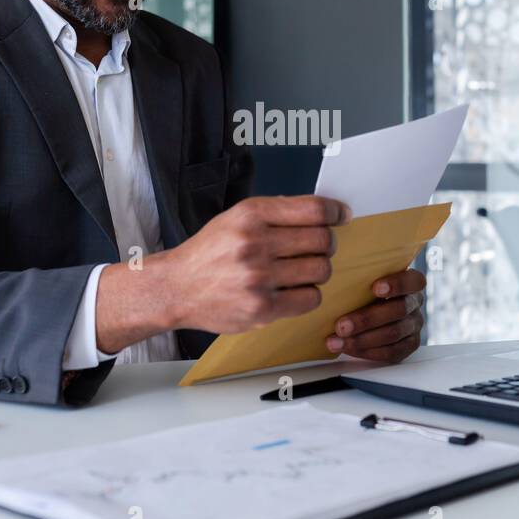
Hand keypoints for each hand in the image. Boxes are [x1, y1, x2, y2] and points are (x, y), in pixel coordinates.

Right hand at [160, 195, 348, 334]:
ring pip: (321, 270)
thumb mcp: (236, 218)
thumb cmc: (210, 252)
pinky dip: (309, 294)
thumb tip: (324, 212)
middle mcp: (254, 243)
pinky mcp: (262, 309)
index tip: (341, 216)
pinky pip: (311, 298)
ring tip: (302, 270)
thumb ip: (276, 213)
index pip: (312, 209)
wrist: (177, 287)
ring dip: (318, 270)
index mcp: (250, 215)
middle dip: (326, 244)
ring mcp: (258, 278)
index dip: (335, 211)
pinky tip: (294, 290)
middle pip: (322, 240)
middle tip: (317, 248)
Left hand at [326, 269, 425, 362]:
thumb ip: (359, 277)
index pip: (413, 281)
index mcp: (410, 283)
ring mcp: (413, 325)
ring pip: (393, 334)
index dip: (397, 285)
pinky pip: (391, 352)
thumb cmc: (364, 291)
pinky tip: (348, 349)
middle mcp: (414, 303)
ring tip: (337, 341)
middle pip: (398, 310)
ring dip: (362, 339)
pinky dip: (367, 352)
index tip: (375, 288)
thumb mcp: (364, 280)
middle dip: (366, 319)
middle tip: (341, 325)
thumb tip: (329, 275)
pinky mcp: (409, 345)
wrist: (368, 314)